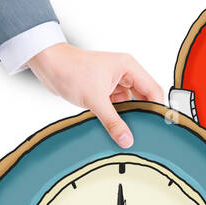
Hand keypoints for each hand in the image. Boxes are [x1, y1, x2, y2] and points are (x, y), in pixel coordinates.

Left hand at [26, 44, 162, 147]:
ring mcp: (115, 82)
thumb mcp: (94, 99)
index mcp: (128, 67)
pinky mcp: (105, 90)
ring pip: (131, 103)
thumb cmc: (69, 69)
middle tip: (144, 132)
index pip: (153, 90)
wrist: (47, 64)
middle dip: (143, 114)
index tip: (158, 126)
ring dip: (129, 116)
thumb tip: (126, 139)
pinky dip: (118, 116)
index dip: (157, 108)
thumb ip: (113, 122)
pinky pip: (119, 106)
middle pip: (144, 98)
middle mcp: (125, 73)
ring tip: (129, 131)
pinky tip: (117, 127)